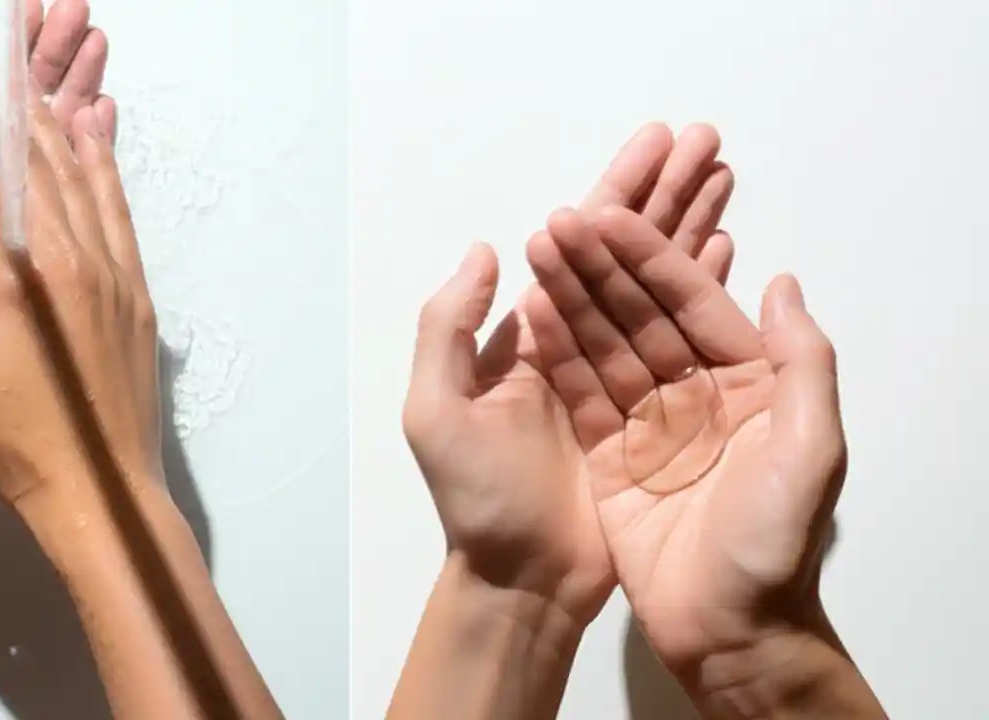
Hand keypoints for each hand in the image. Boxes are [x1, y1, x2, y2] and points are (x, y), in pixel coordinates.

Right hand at [0, 0, 115, 490]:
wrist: (101, 492)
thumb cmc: (16, 445)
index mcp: (19, 283)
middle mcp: (73, 266)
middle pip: (35, 172)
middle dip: (1, 123)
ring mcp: (114, 278)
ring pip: (84, 184)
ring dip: (54, 134)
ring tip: (31, 95)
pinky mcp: (139, 297)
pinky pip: (121, 215)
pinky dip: (105, 172)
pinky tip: (95, 144)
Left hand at [402, 123, 737, 623]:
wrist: (523, 580)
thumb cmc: (477, 501)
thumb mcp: (437, 411)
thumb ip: (449, 327)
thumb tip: (486, 249)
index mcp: (528, 336)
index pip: (581, 246)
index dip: (619, 191)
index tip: (656, 142)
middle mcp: (575, 343)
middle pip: (627, 253)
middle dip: (665, 195)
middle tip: (705, 140)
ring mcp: (618, 375)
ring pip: (658, 285)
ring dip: (691, 230)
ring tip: (725, 179)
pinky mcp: (652, 410)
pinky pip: (678, 338)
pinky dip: (700, 294)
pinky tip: (728, 256)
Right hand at [525, 207, 847, 691]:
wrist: (729, 632)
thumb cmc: (774, 543)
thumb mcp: (812, 448)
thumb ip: (803, 362)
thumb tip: (780, 281)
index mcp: (747, 383)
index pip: (692, 304)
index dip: (651, 258)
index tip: (610, 215)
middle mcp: (694, 393)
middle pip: (640, 316)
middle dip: (600, 268)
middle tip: (558, 222)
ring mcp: (647, 424)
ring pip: (604, 347)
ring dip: (572, 298)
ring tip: (537, 252)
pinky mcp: (608, 456)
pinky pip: (580, 395)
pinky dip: (556, 355)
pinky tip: (531, 314)